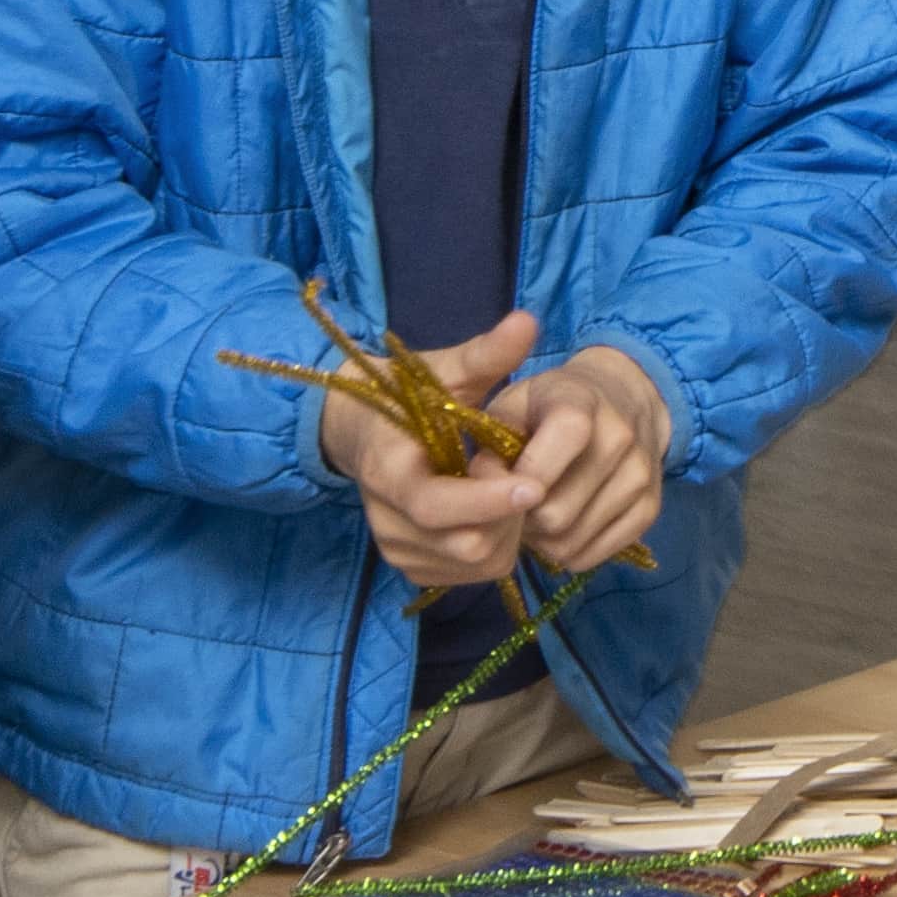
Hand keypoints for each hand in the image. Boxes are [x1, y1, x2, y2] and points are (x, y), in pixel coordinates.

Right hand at [323, 304, 545, 591]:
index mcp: (387, 468)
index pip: (433, 504)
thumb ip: (485, 353)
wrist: (362, 432)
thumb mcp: (445, 371)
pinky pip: (471, 575)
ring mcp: (398, 548)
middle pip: (465, 543)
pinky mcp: (412, 566)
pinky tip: (495, 516)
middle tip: (524, 478)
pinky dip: (495, 548)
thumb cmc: (411, 396)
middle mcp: (387, 518)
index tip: (534, 485)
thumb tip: (527, 321)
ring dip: (506, 532)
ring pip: (474, 563)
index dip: (485, 501)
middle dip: (507, 516)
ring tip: (507, 492)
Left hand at [467, 342, 671, 574]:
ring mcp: (641, 477)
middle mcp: (620, 438)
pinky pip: (593, 557)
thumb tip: (479, 491)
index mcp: (581, 404)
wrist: (624, 399)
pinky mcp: (650, 510)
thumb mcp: (511, 407)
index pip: (563, 442)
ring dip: (542, 539)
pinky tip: (560, 528)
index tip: (501, 490)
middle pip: (556, 513)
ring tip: (535, 515)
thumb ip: (491, 446)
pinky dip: (567, 552)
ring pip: (570, 542)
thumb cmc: (549, 405)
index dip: (523, 480)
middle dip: (523, 519)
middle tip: (513, 507)